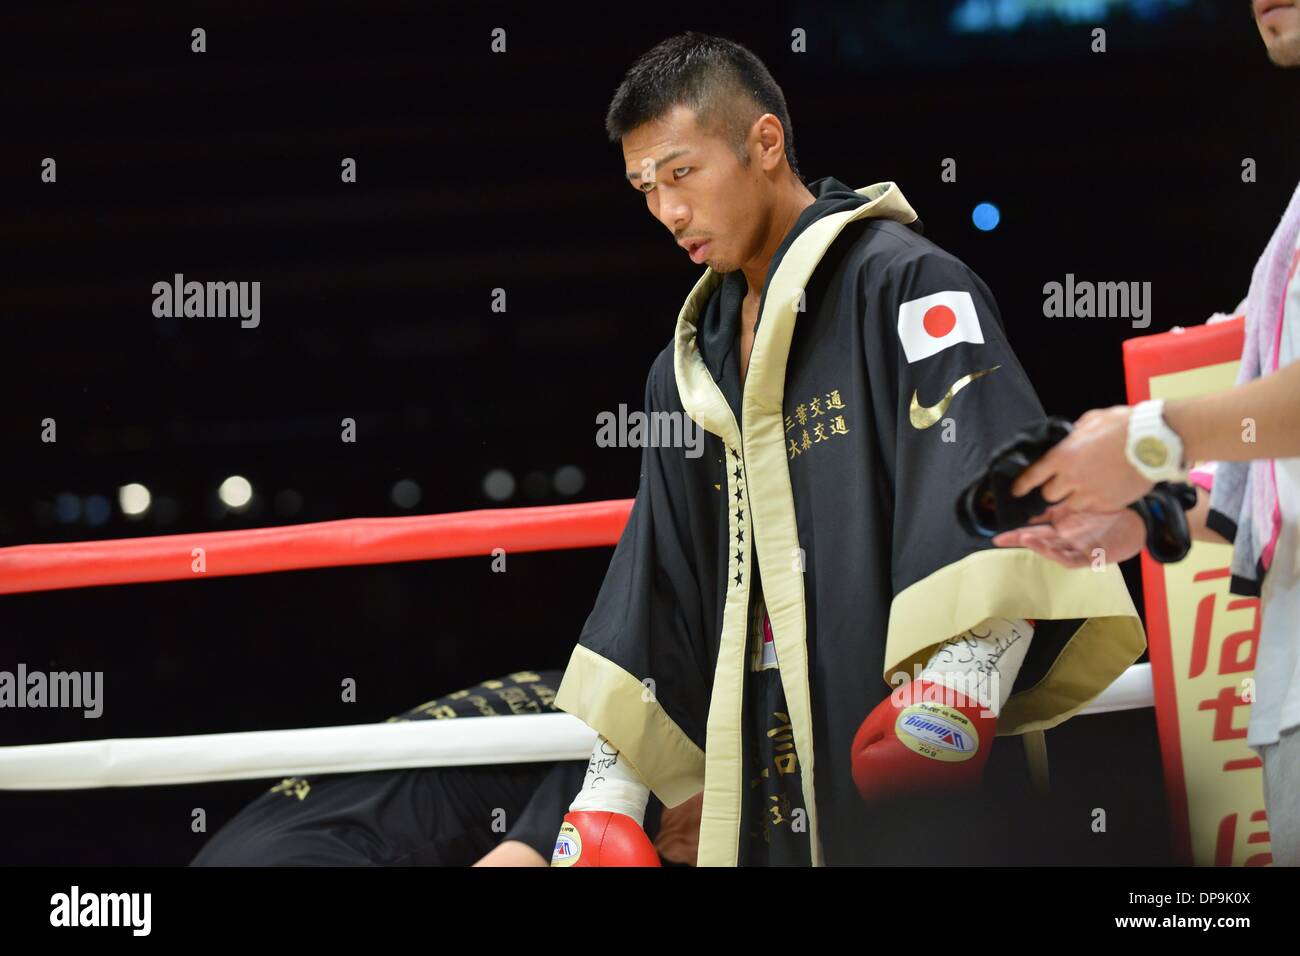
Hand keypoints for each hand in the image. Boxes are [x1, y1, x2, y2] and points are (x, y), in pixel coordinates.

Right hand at [991, 503, 1146, 568]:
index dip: (1015, 532)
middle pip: (1038, 540)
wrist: (1134, 525)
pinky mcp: (1090, 557)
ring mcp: (1077, 549)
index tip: (998, 533)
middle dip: (1018, 540)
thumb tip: (1033, 504)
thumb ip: (1056, 508)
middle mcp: (1065, 539)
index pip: (1033, 528)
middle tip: (1001, 538)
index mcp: (1061, 527)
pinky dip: (1057, 555)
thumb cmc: (1107, 516)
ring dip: (1037, 547)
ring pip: (1052, 550)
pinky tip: (1048, 547)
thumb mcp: (1079, 507)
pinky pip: (1070, 559)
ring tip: (1022, 539)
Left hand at [1010, 406, 1153, 512]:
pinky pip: (1094, 508)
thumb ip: (1074, 434)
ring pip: (1070, 506)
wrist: (1155, 440)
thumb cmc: (1124, 426)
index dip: (1022, 485)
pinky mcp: (1109, 503)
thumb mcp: (1091, 420)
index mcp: (1062, 456)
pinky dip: (1095, 503)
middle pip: (1048, 496)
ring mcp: (1090, 493)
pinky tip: (1103, 491)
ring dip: (1073, 499)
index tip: (1016, 491)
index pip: (1032, 476)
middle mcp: (1072, 478)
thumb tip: (1069, 438)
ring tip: (1085, 489)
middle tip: (1059, 486)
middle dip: (1051, 491)